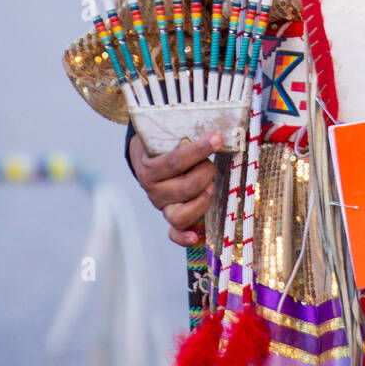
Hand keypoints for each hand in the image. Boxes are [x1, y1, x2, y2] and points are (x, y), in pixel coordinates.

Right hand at [128, 132, 222, 246]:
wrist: (147, 156)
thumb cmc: (165, 142)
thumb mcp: (169, 132)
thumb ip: (184, 130)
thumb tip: (215, 128)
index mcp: (149, 167)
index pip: (175, 161)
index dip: (198, 150)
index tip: (218, 138)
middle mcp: (153, 190)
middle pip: (184, 188)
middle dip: (205, 173)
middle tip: (212, 163)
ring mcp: (162, 206)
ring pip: (181, 214)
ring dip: (202, 200)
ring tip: (211, 186)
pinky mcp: (169, 217)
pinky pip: (174, 233)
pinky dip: (184, 237)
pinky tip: (196, 236)